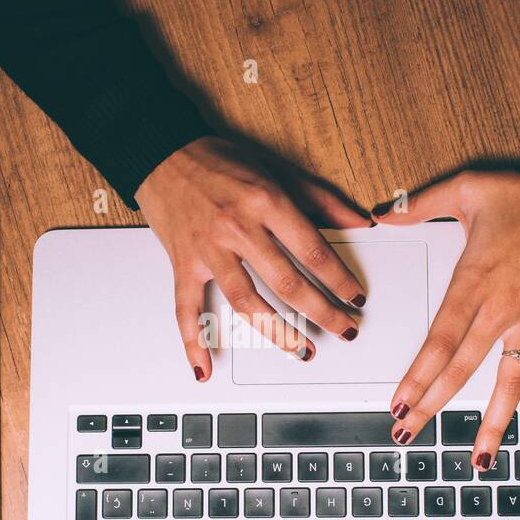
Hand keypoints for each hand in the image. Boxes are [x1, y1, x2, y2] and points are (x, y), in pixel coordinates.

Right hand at [137, 136, 370, 379]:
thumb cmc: (218, 160)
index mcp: (265, 202)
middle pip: (286, 282)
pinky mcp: (184, 264)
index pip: (312, 250)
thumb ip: (320, 199)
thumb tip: (358, 220)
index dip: (339, 279)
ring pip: (246, 302)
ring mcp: (208, 250)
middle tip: (344, 328)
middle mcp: (237, 228)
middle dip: (321, 312)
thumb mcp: (277, 170)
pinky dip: (192, 341)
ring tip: (303, 349)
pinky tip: (204, 366)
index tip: (355, 296)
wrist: (162, 153)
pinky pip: (187, 309)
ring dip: (277, 332)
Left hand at [375, 171, 519, 464]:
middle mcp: (502, 309)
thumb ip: (418, 206)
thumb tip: (380, 211)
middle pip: (461, 369)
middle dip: (432, 405)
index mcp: (474, 282)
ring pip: (511, 381)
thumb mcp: (466, 189)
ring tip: (479, 459)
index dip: (417, 377)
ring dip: (495, 423)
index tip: (399, 403)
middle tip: (408, 433)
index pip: (438, 341)